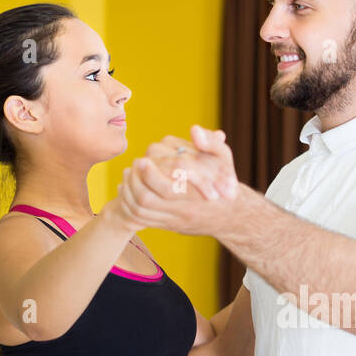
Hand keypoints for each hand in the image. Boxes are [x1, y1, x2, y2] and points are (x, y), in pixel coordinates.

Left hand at [121, 126, 243, 236]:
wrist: (229, 214)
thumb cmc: (225, 181)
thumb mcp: (224, 159)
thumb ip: (211, 143)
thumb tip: (194, 130)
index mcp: (196, 193)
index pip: (166, 186)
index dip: (150, 172)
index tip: (143, 160)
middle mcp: (183, 209)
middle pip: (147, 198)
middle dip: (135, 180)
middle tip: (134, 165)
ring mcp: (174, 219)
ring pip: (140, 209)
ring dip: (128, 191)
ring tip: (127, 175)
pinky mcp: (167, 225)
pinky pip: (140, 218)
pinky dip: (128, 203)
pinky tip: (126, 188)